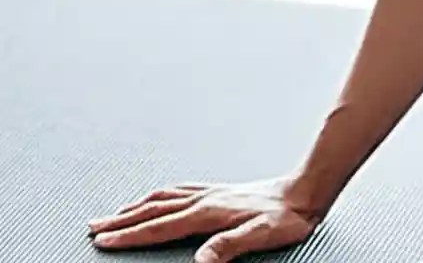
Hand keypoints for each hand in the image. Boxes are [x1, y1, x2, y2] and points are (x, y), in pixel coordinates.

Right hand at [87, 177, 320, 262]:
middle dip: (121, 220)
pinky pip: (179, 191)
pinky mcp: (220, 190)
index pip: (159, 227)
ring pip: (163, 197)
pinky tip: (161, 197)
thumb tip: (200, 260)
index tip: (103, 241)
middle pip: (153, 210)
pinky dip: (160, 196)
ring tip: (115, 213)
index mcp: (208, 212)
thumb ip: (229, 246)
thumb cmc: (287, 218)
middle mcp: (205, 198)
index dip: (130, 236)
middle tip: (93, 227)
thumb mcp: (260, 236)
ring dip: (136, 206)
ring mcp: (211, 192)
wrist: (305, 192)